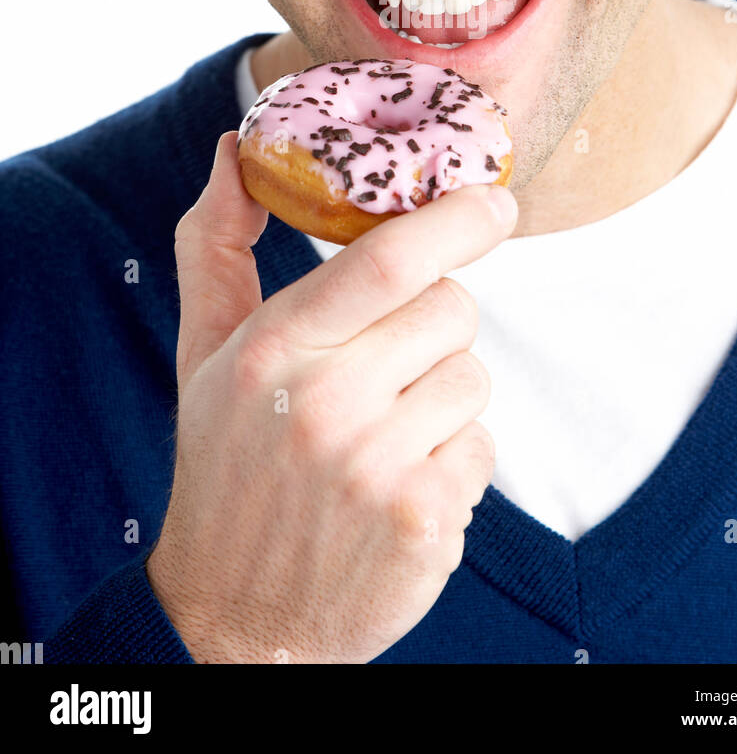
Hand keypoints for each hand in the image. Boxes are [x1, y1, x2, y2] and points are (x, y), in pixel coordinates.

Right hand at [146, 131, 516, 662]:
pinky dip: (454, 461)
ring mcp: (376, 468)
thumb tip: (234, 152)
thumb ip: (216, 247)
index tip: (495, 202)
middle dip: (435, 325)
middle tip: (383, 371)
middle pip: (451, 310)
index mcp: (271, 350)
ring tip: (381, 438)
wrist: (230, 621)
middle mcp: (324, 405)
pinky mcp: (424, 523)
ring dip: (443, 398)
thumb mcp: (204, 355)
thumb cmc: (226, 466)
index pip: (386, 261)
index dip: (456, 219)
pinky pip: (483, 447)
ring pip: (473, 378)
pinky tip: (398, 488)